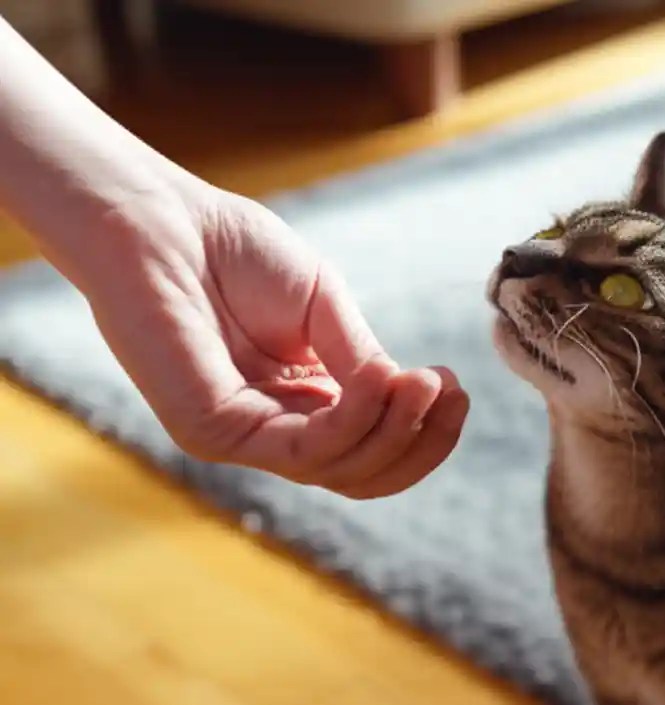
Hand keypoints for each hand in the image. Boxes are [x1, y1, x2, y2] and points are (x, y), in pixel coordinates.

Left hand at [84, 186, 468, 498]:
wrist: (163, 221)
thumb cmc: (234, 252)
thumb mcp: (326, 308)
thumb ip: (361, 359)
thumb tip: (413, 397)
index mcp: (301, 404)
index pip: (371, 452)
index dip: (424, 433)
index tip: (456, 387)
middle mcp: (272, 430)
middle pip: (362, 477)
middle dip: (420, 442)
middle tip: (449, 390)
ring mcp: (239, 438)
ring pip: (338, 472)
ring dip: (394, 428)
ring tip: (422, 380)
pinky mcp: (210, 431)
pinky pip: (301, 449)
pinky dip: (355, 417)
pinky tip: (383, 378)